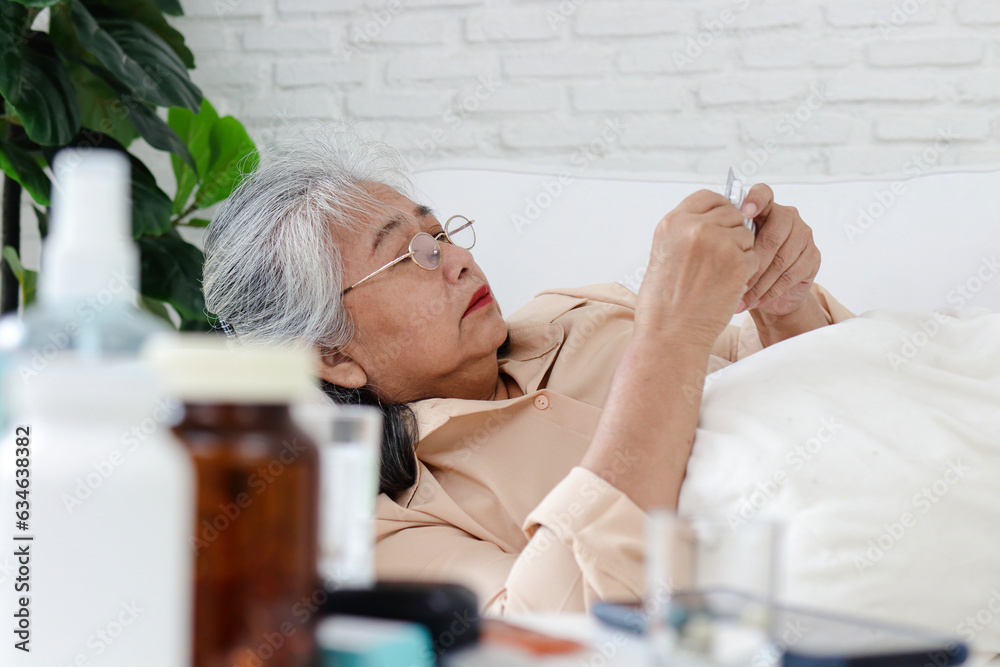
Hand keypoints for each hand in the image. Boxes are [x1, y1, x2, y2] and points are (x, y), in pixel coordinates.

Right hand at [638, 189, 758, 348]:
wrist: (670, 334)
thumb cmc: (664, 302)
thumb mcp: (664, 253)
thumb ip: (686, 231)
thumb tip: (713, 219)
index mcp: (673, 222)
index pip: (709, 197)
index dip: (719, 211)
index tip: (720, 225)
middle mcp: (695, 227)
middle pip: (732, 214)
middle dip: (732, 233)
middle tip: (720, 259)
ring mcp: (719, 243)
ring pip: (747, 236)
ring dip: (741, 254)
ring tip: (720, 277)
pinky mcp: (738, 262)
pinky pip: (755, 258)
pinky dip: (747, 273)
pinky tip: (728, 287)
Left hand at [737, 184, 820, 317]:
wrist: (771, 293)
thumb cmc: (747, 264)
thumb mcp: (735, 250)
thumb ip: (729, 240)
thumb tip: (710, 244)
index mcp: (766, 208)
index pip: (763, 193)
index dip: (755, 200)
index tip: (744, 212)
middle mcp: (788, 216)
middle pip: (772, 237)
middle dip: (751, 264)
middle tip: (734, 282)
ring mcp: (804, 235)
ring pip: (781, 261)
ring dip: (758, 284)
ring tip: (741, 299)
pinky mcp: (813, 256)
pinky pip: (790, 275)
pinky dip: (770, 291)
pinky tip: (756, 301)